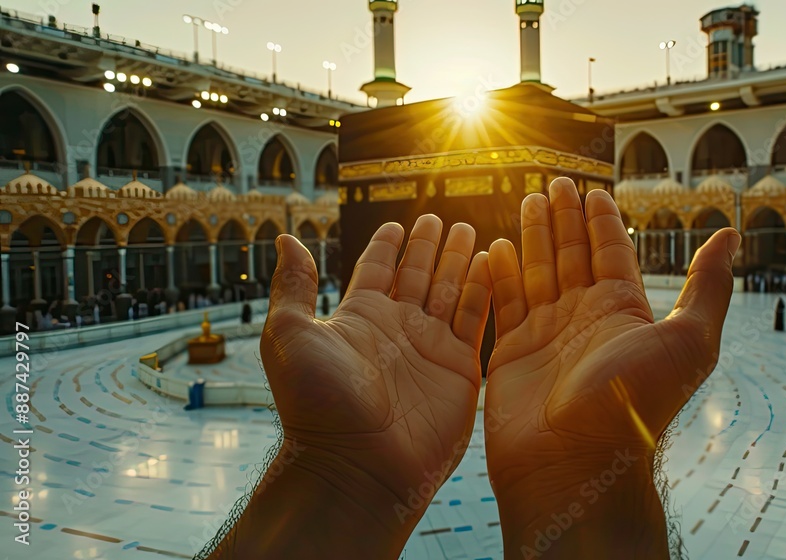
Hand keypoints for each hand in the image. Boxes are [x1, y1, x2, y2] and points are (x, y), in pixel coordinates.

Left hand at [206, 216, 491, 558]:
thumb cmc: (317, 404)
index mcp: (359, 317)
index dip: (388, 244)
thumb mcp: (290, 334)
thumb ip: (293, 285)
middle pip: (419, 274)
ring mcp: (430, 348)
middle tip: (439, 218)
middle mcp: (397, 329)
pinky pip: (476, 319)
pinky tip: (491, 262)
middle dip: (429, 246)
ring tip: (469, 230)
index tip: (397, 222)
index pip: (378, 269)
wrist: (357, 465)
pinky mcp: (460, 369)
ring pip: (450, 290)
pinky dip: (484, 289)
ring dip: (459, 260)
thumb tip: (284, 238)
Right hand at [485, 178, 738, 558]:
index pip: (610, 252)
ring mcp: (545, 336)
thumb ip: (707, 286)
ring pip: (536, 272)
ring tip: (528, 201)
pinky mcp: (510, 353)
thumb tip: (731, 234)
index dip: (601, 220)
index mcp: (623, 312)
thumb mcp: (689, 340)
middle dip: (563, 218)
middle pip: (570, 254)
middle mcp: (584, 319)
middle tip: (553, 183)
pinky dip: (499, 274)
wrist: (575, 464)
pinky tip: (496, 247)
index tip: (592, 191)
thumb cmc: (635, 406)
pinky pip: (502, 302)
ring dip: (532, 235)